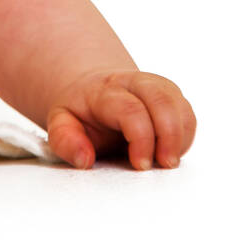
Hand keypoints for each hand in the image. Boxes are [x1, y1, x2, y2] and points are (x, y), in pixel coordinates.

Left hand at [46, 70, 196, 170]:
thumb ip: (65, 141)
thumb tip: (85, 159)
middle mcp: (133, 82)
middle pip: (161, 100)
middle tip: (165, 164)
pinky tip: (170, 151)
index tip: (140, 165)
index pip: (130, 110)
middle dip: (169, 136)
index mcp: (104, 91)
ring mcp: (155, 87)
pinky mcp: (171, 97)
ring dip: (180, 137)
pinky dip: (185, 136)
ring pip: (179, 105)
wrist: (91, 92)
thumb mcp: (60, 124)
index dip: (141, 139)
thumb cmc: (79, 113)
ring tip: (168, 161)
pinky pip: (187, 115)